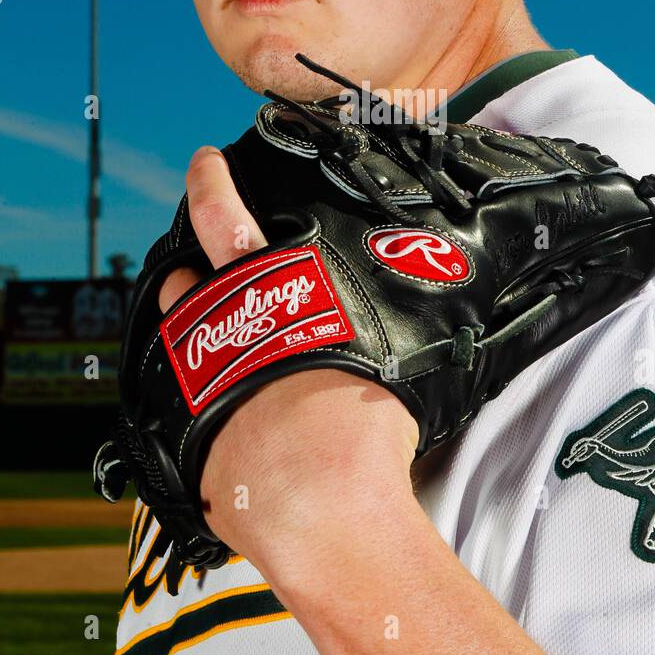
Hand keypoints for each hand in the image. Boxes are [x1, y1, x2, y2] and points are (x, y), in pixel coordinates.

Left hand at [158, 147, 419, 571]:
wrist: (318, 493)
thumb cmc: (367, 413)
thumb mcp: (414, 334)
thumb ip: (420, 299)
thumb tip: (477, 264)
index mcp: (270, 281)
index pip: (220, 211)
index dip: (210, 179)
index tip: (205, 160)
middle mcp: (221, 319)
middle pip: (184, 274)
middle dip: (195, 271)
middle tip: (210, 266)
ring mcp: (195, 374)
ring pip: (177, 331)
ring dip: (195, 324)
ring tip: (225, 338)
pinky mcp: (184, 430)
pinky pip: (184, 397)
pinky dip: (201, 393)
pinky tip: (229, 409)